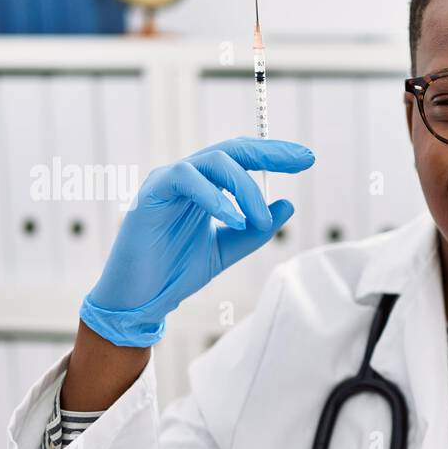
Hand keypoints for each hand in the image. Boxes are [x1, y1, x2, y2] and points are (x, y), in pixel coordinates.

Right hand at [79, 137, 315, 346]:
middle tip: (301, 159)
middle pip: (232, 150)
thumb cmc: (176, 271)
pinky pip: (186, 179)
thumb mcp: (228, 249)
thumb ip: (256, 230)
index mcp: (205, 187)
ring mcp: (167, 182)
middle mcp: (187, 177)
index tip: (306, 159)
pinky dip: (215, 197)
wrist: (142, 298)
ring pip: (214, 162)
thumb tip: (286, 203)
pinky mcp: (151, 194)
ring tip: (259, 220)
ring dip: (245, 188)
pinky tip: (234, 220)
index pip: (242, 159)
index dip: (274, 154)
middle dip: (270, 152)